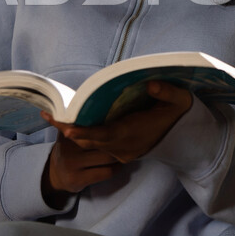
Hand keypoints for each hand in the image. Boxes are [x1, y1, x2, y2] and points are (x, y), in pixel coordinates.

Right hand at [40, 130, 119, 208]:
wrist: (55, 174)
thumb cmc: (68, 150)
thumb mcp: (67, 134)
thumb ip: (76, 123)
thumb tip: (94, 106)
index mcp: (67, 134)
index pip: (88, 127)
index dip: (104, 125)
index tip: (115, 123)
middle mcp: (68, 149)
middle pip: (101, 142)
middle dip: (114, 141)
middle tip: (124, 137)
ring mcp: (73, 165)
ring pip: (106, 158)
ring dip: (117, 155)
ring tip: (122, 150)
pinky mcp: (79, 179)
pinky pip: (106, 172)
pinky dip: (116, 168)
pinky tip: (117, 165)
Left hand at [42, 80, 192, 163]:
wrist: (186, 141)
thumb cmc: (180, 116)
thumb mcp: (181, 102)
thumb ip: (168, 93)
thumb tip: (151, 84)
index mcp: (133, 133)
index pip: (104, 134)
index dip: (85, 132)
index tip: (67, 128)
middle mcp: (123, 146)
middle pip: (90, 141)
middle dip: (68, 129)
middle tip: (48, 114)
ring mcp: (120, 152)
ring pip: (91, 143)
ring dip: (72, 132)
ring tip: (52, 115)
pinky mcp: (119, 152)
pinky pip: (97, 145)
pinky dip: (83, 135)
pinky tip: (70, 122)